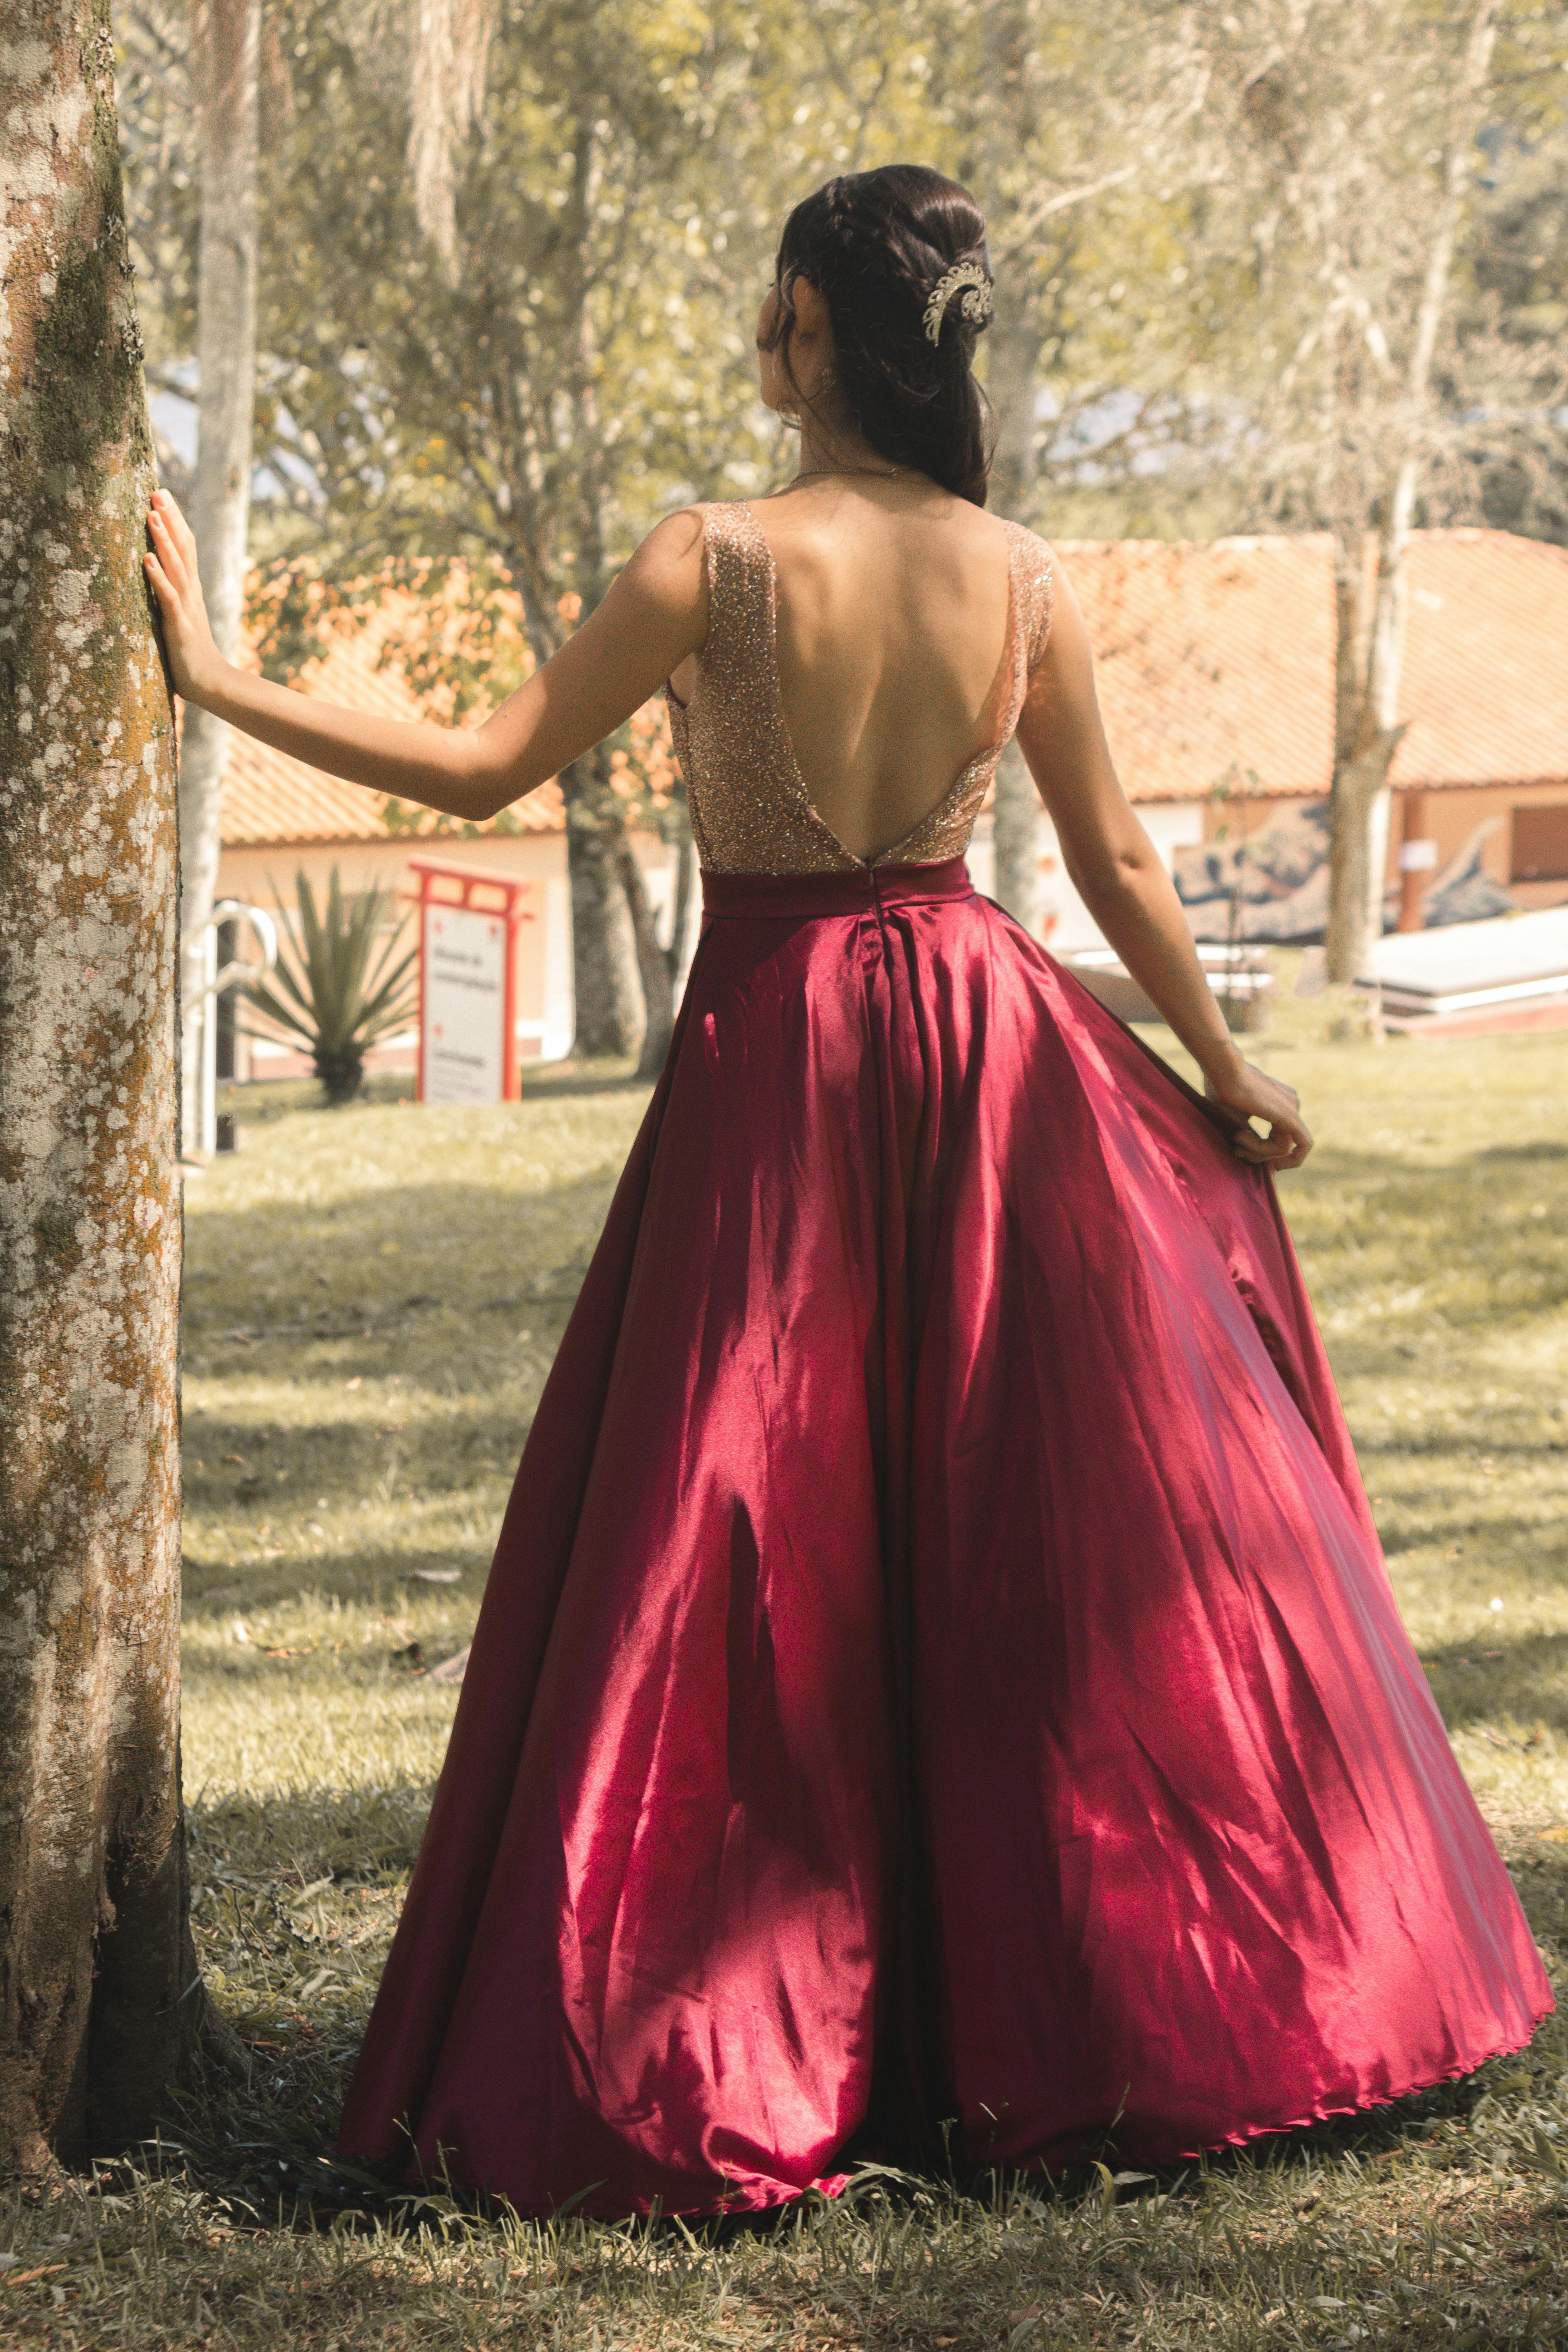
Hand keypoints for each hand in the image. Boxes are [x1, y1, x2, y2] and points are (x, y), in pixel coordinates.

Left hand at [143, 490, 223, 703]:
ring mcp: (186, 608)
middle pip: (183, 548)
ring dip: (163, 539)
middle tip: (158, 490)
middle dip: (171, 519)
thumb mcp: (182, 620)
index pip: (185, 548)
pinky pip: (168, 597)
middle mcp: (191, 593)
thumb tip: (160, 580)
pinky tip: (147, 559)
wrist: (213, 685)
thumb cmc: (193, 657)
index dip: (175, 521)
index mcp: (190, 590)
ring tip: (151, 513)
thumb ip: (174, 599)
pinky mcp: (180, 625)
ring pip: (176, 566)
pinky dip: (158, 576)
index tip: (162, 495)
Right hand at [1204, 1056, 1312, 1169]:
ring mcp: (1293, 1108)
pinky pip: (1284, 1147)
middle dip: (1258, 1156)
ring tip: (1236, 1139)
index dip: (1264, 1153)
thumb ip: (1251, 1136)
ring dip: (1256, 1152)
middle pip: (1283, 1146)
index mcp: (1283, 1104)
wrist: (1223, 1071)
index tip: (1241, 1152)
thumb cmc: (1223, 1090)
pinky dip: (1264, 1151)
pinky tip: (1241, 1139)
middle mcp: (1292, 1105)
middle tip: (1235, 1149)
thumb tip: (1252, 1160)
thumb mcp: (1238, 1120)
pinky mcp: (1289, 1115)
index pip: (1281, 1139)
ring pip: (1283, 1149)